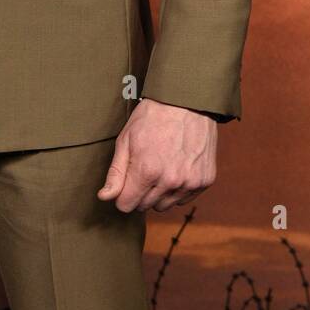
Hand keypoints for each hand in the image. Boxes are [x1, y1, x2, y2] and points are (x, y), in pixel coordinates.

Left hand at [97, 98, 216, 212]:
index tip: (126, 181)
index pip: (126, 205)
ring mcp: (190, 182)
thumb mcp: (126, 140)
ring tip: (161, 167)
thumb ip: (115, 173)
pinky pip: (183, 200)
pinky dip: (177, 189)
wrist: (187, 102)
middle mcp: (170, 181)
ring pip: (164, 206)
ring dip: (159, 193)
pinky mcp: (204, 181)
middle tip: (144, 167)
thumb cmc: (153, 118)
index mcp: (147, 171)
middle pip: (145, 206)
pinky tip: (176, 167)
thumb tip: (104, 197)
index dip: (123, 194)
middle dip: (140, 192)